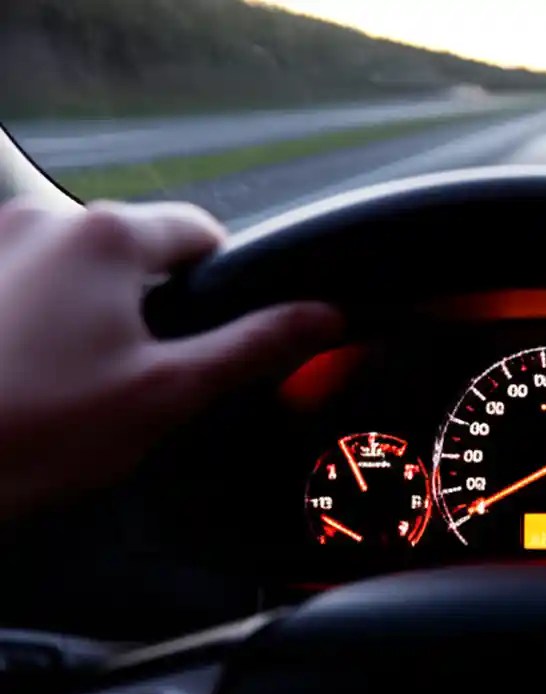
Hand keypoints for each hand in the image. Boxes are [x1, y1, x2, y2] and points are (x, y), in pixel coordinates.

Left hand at [0, 199, 340, 516]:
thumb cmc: (34, 432)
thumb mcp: (168, 394)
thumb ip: (256, 347)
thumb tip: (324, 318)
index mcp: (105, 236)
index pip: (204, 233)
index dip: (226, 285)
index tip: (217, 335)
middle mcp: (43, 219)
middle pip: (139, 248)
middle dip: (155, 303)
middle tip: (144, 374)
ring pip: (82, 267)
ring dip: (98, 309)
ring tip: (81, 382)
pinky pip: (32, 281)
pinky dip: (47, 316)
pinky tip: (37, 375)